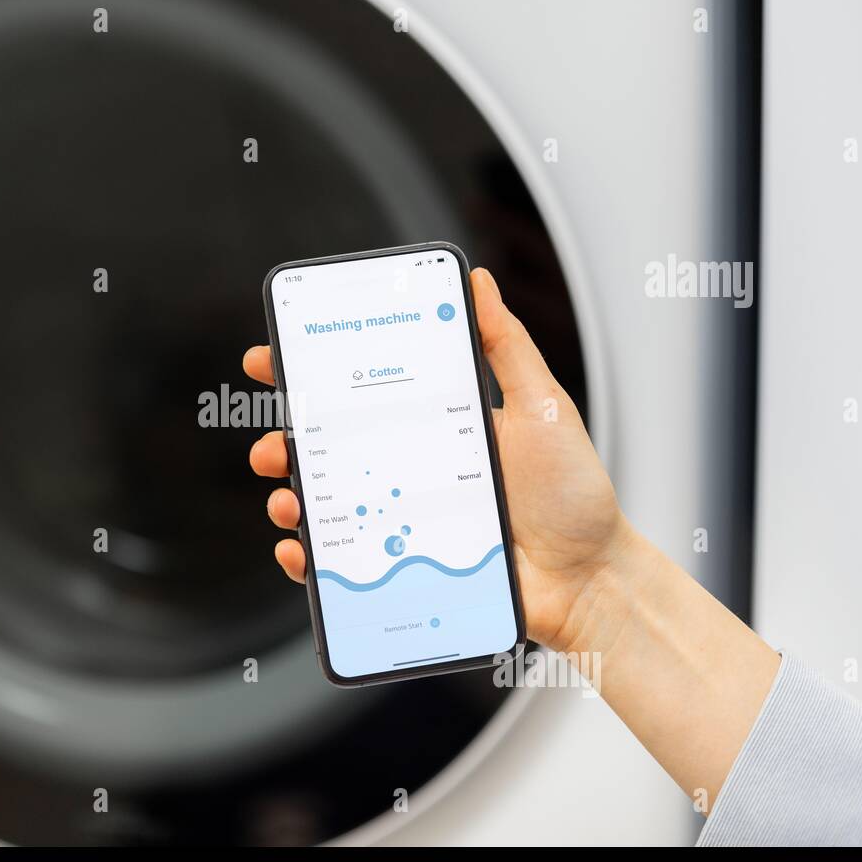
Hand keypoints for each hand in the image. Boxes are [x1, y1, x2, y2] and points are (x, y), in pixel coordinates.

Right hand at [243, 267, 633, 652]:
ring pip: (325, 505)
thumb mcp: (542, 406)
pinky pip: (341, 566)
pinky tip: (302, 548)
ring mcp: (401, 520)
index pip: (359, 392)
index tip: (271, 359)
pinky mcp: (402, 568)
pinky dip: (310, 559)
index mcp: (432, 425)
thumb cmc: (573, 494)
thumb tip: (478, 282)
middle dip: (283, 441)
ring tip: (290, 497)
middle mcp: (408, 470)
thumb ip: (507, 345)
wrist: (590, 579)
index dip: (309, 375)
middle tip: (275, 442)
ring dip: (291, 497)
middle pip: (327, 450)